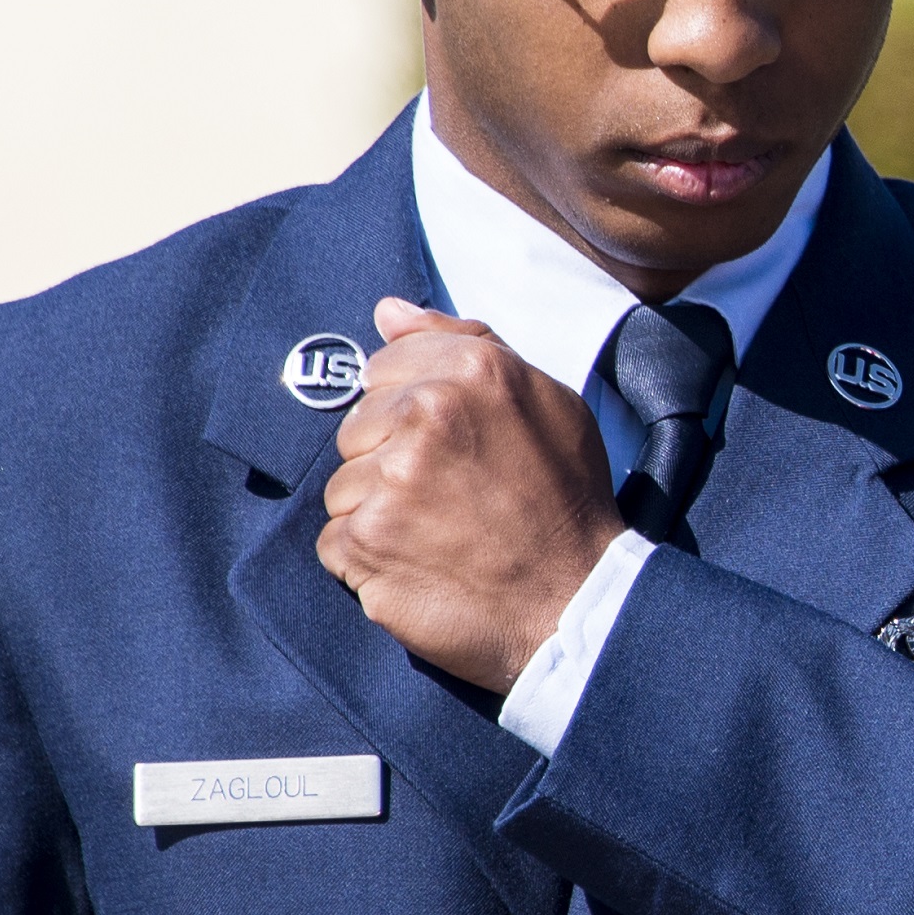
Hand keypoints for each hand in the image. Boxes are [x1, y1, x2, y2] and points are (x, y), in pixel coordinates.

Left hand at [315, 296, 617, 689]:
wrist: (579, 603)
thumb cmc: (566, 502)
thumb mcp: (544, 401)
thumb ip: (465, 345)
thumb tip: (387, 311)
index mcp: (473, 371)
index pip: (385, 368)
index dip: (411, 411)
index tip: (449, 450)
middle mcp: (427, 415)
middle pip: (357, 427)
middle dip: (390, 461)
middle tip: (451, 498)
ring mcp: (390, 479)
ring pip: (343, 485)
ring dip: (379, 513)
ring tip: (438, 536)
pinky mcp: (365, 541)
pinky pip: (334, 540)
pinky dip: (368, 560)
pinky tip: (418, 566)